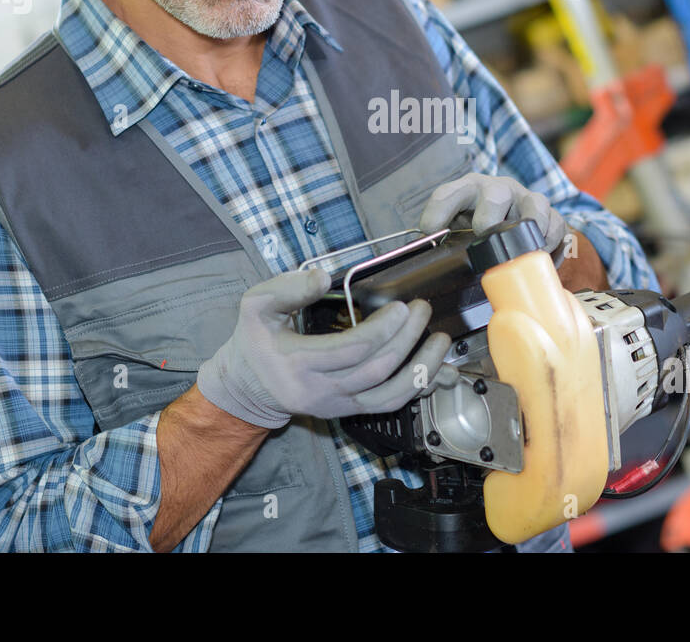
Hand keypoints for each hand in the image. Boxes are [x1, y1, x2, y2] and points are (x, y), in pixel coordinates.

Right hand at [196, 268, 451, 428]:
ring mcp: (337, 406)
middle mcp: (320, 391)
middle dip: (406, 339)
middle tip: (422, 310)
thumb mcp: (256, 305)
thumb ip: (287, 288)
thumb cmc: (254, 340)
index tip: (401, 307)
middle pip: (376, 370)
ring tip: (441, 340)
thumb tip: (323, 277)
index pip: (350, 350)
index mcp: (297, 363)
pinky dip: (418, 388)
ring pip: (390, 396)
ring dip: (422, 369)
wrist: (248, 387)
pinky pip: (389, 405)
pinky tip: (438, 369)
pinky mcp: (349, 411)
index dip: (381, 330)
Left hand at [418, 173, 567, 253]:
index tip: (430, 229)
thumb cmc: (476, 224)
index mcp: (468, 190)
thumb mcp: (457, 227)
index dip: (438, 209)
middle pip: (495, 195)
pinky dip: (550, 240)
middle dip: (488, 216)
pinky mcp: (550, 214)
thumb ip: (446, 240)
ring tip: (520, 245)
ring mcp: (527, 200)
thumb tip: (431, 259)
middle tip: (483, 234)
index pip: (448, 193)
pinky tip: (540, 253)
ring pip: (534, 204)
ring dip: (528, 224)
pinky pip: (556, 224)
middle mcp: (498, 190)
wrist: (511, 216)